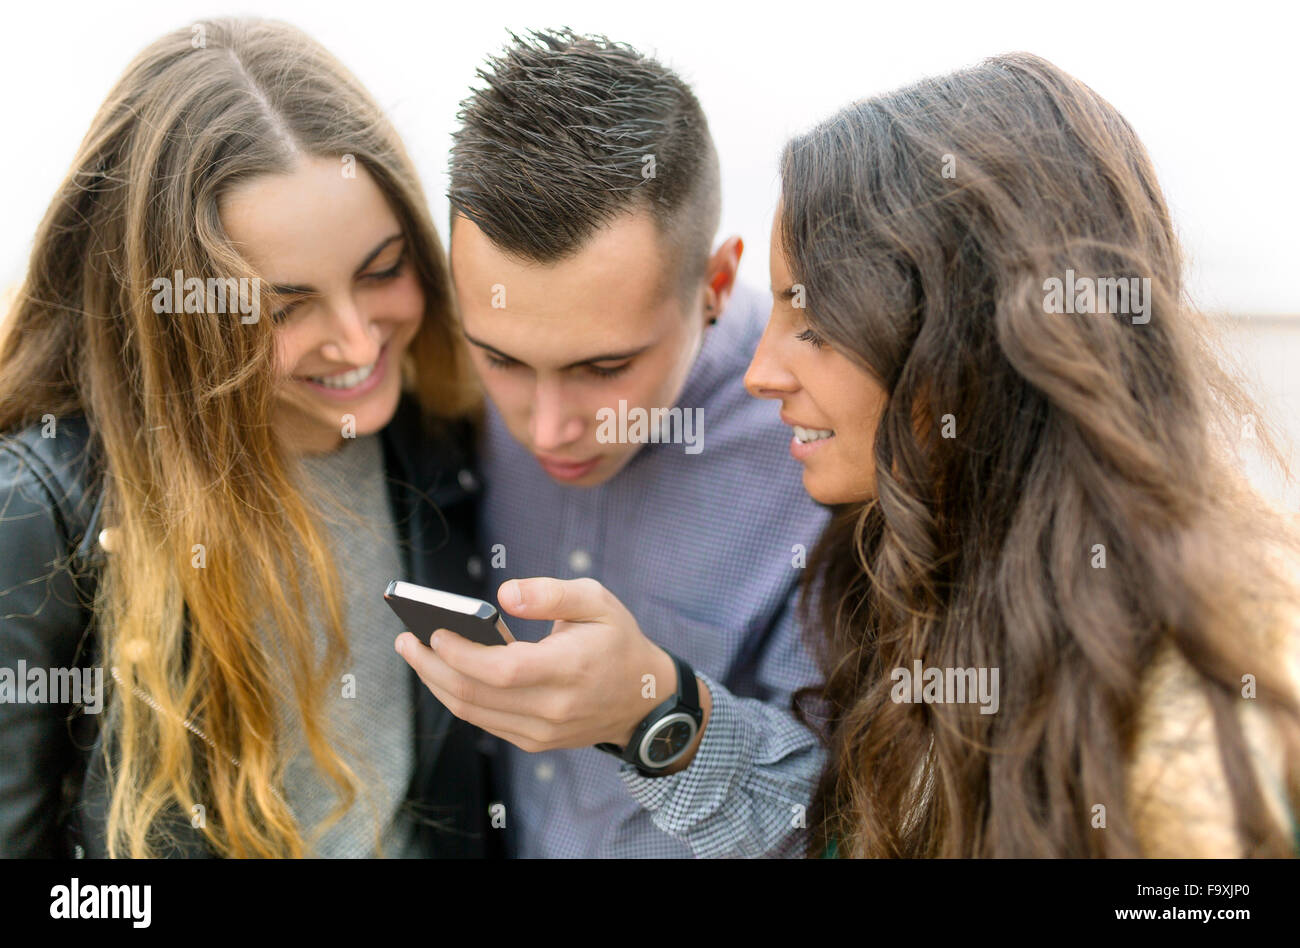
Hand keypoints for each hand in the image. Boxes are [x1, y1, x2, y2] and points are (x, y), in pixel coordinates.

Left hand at [395, 577, 707, 756]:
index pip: (502, 670)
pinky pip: (485, 721)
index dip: (461, 653)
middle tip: (407, 639)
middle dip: (432, 667)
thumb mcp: (597, 602)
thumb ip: (551, 593)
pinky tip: (445, 670)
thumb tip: (503, 593)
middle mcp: (554, 708)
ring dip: (438, 682)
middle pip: (476, 695)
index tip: (433, 632)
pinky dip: (459, 696)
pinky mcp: (534, 741)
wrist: (645, 700)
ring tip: (416, 652)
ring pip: (473, 713)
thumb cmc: (617, 642)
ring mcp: (542, 731)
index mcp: (570, 669)